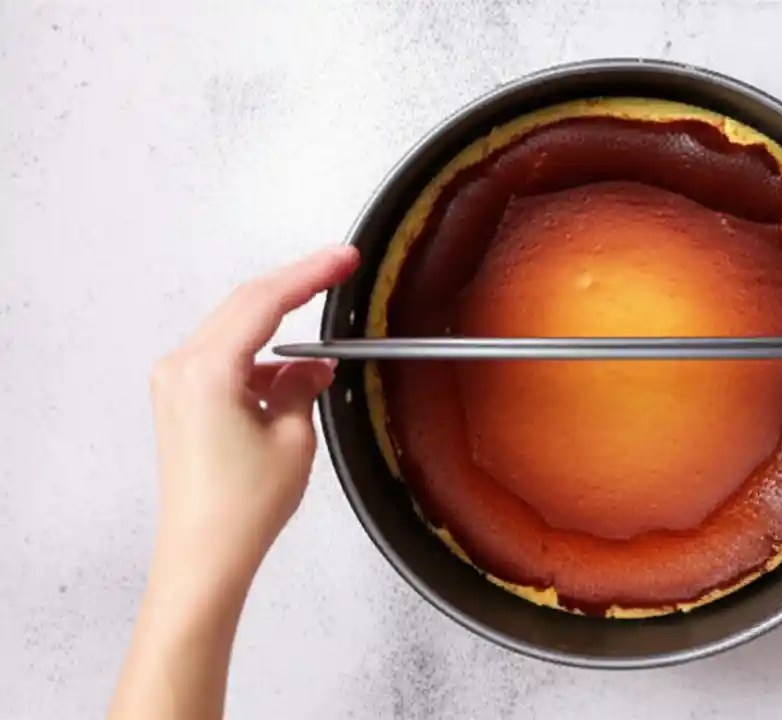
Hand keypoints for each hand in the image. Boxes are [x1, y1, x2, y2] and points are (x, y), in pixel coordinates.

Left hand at [112, 246, 357, 719]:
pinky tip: (297, 371)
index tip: (344, 258)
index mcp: (207, 370)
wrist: (203, 555)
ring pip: (235, 330)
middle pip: (244, 305)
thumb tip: (311, 367)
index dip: (310, 274)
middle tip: (340, 267)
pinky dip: (263, 356)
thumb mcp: (293, 438)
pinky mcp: (181, 402)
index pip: (265, 302)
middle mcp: (182, 368)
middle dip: (295, 286)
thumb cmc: (242, 506)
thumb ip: (302, 386)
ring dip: (280, 326)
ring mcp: (176, 384)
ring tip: (327, 331)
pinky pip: (227, 359)